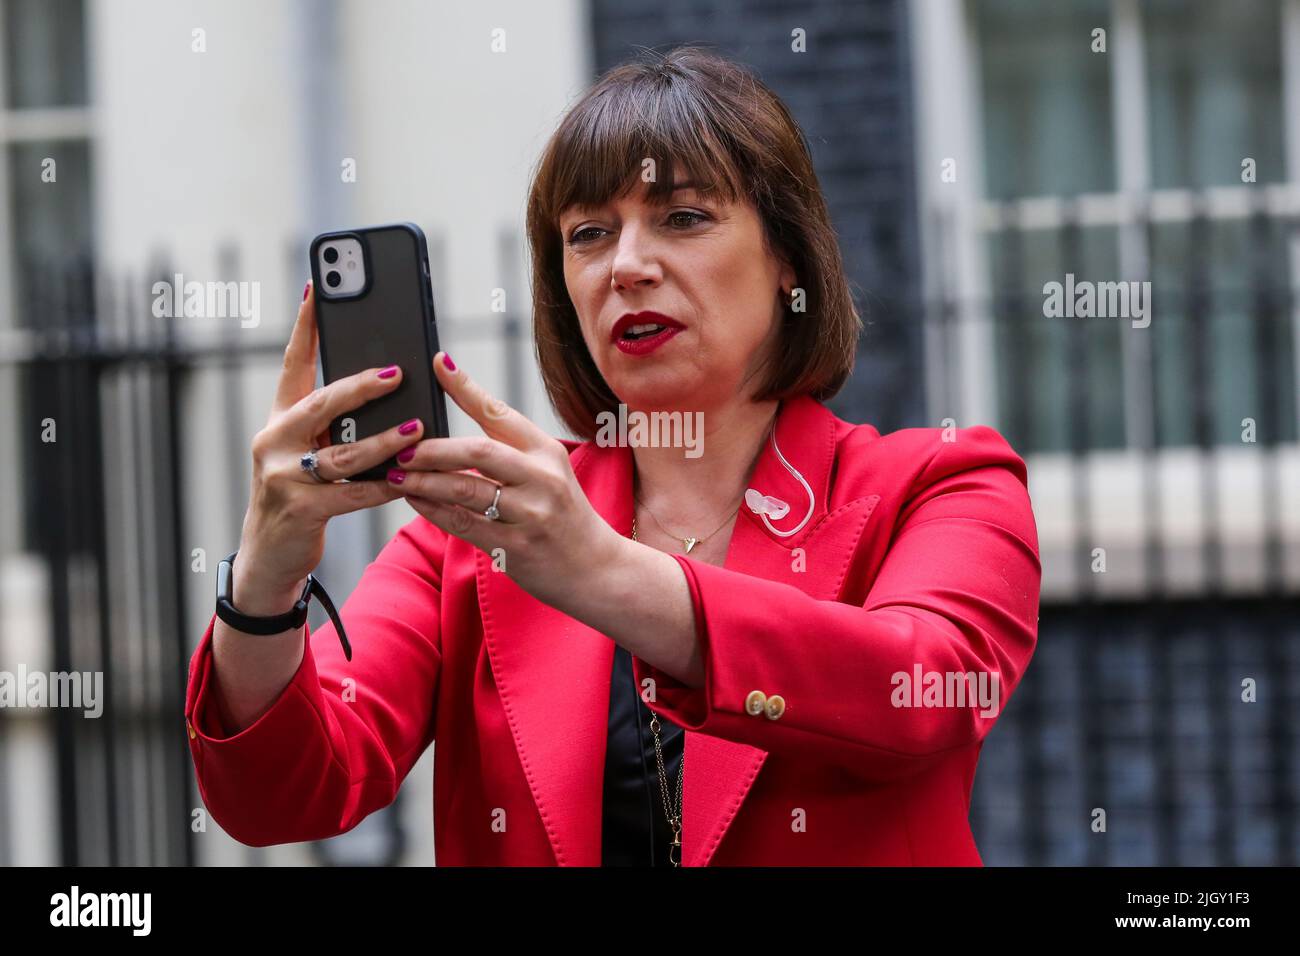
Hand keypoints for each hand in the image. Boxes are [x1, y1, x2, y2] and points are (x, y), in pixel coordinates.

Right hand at [235, 282, 418, 603]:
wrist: (270, 555)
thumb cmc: (301, 493)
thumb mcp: (306, 450)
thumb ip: (332, 423)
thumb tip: (385, 385)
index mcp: (279, 418)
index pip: (293, 363)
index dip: (307, 326)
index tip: (319, 287)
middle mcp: (274, 440)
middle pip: (321, 404)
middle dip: (360, 386)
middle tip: (396, 373)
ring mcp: (284, 477)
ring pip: (342, 453)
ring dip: (383, 441)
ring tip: (416, 430)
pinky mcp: (301, 510)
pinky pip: (353, 494)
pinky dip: (384, 486)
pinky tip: (409, 479)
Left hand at [389, 352, 622, 607]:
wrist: (597, 567)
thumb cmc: (562, 513)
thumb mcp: (548, 471)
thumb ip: (508, 450)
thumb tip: (451, 432)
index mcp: (547, 451)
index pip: (500, 412)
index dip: (466, 388)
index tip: (438, 363)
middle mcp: (542, 478)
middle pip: (478, 452)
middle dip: (434, 448)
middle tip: (401, 446)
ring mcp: (530, 514)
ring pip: (465, 490)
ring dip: (424, 481)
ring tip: (396, 474)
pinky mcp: (516, 547)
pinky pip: (464, 525)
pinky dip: (433, 510)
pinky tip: (415, 500)